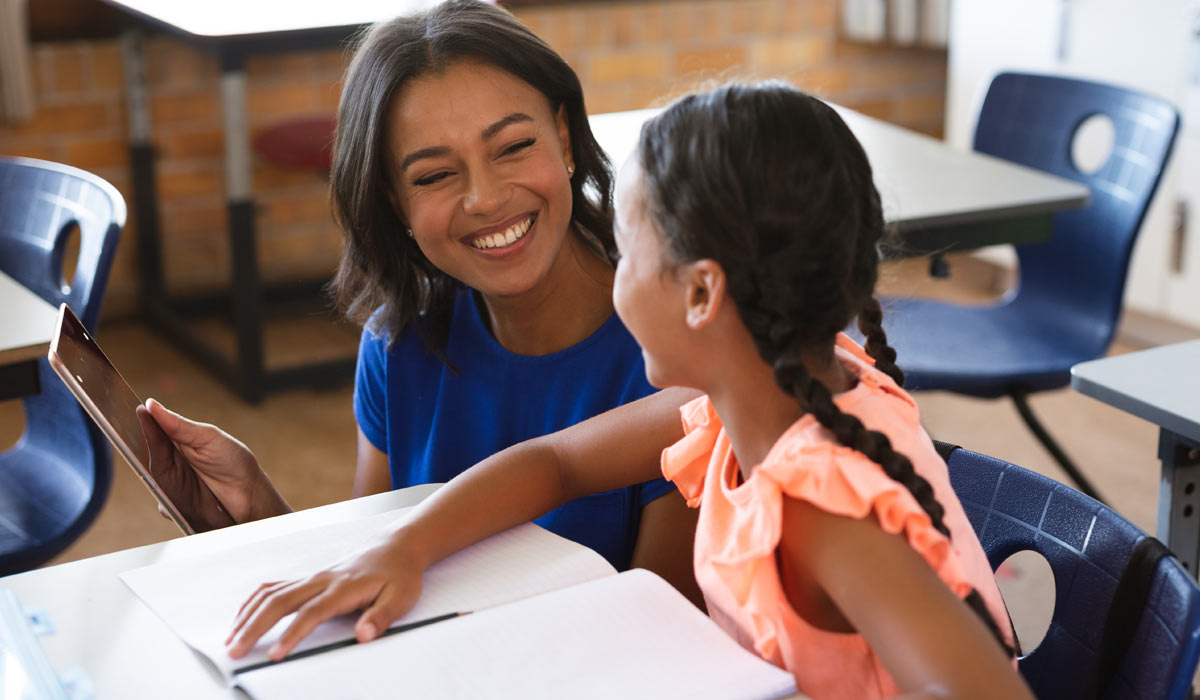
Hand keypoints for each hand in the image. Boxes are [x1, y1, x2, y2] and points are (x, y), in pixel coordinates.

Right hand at [138, 399, 288, 526]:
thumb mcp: (208, 438)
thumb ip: (179, 425)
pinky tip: (171, 493)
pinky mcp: (171, 504)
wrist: (250, 496)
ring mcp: (170, 483)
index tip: (140, 410)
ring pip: (149, 477)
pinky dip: (162, 498)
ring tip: (156, 463)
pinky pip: (159, 502)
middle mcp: (172, 461)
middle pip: (147, 452)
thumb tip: (152, 405)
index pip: (157, 429)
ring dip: (149, 472)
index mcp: (180, 440)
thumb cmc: (234, 463)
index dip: (147, 421)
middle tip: (134, 431)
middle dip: (139, 443)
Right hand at [225, 532, 425, 660]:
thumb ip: (381, 617)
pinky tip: (243, 616)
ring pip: (272, 593)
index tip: (275, 654)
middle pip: (280, 601)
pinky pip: (274, 586)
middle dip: (254, 627)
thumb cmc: (399, 575)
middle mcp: (322, 580)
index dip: (292, 634)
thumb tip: (364, 635)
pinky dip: (254, 601)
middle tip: (235, 650)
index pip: (311, 613)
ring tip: (231, 639)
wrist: (396, 548)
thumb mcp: (401, 598)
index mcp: (343, 587)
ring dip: (248, 615)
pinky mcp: (308, 578)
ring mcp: (312, 577)